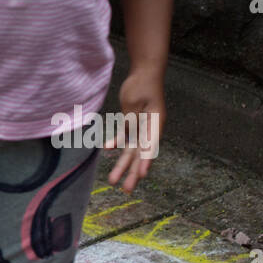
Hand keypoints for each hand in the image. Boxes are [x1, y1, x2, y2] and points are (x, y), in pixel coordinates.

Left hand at [107, 70, 164, 193]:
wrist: (144, 72)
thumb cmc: (143, 84)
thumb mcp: (137, 102)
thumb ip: (133, 120)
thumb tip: (126, 136)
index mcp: (156, 124)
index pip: (151, 146)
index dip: (146, 161)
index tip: (142, 175)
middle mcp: (150, 129)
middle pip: (140, 154)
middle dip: (133, 173)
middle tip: (126, 190)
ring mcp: (141, 127)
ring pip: (131, 150)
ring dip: (122, 165)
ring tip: (113, 181)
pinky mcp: (132, 122)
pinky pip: (124, 137)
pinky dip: (116, 143)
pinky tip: (107, 149)